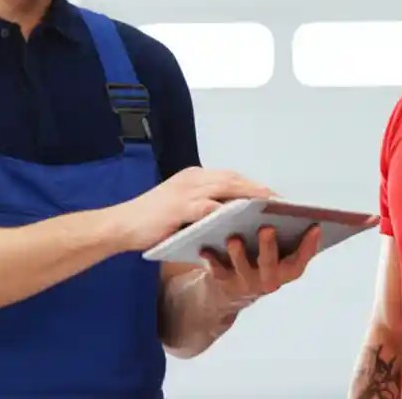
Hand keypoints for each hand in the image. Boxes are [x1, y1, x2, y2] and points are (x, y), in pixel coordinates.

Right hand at [113, 167, 272, 250]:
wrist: (120, 225)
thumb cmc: (151, 221)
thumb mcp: (182, 211)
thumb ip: (204, 209)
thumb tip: (232, 219)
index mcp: (194, 177)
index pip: (231, 177)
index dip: (254, 186)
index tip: (274, 196)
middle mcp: (192, 178)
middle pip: (234, 179)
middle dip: (259, 189)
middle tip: (282, 201)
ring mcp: (186, 190)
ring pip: (226, 187)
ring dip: (251, 196)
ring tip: (271, 207)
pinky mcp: (179, 206)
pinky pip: (209, 206)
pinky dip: (228, 211)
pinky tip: (244, 220)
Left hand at [200, 225, 321, 303]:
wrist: (230, 288)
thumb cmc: (258, 257)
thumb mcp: (275, 249)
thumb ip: (280, 231)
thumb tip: (279, 203)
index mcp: (285, 268)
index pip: (301, 258)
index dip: (310, 245)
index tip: (315, 226)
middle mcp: (269, 278)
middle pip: (270, 263)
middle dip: (269, 246)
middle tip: (267, 228)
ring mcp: (246, 282)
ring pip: (243, 268)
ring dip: (239, 254)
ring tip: (233, 238)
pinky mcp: (224, 283)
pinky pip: (217, 272)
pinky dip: (212, 260)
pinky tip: (206, 248)